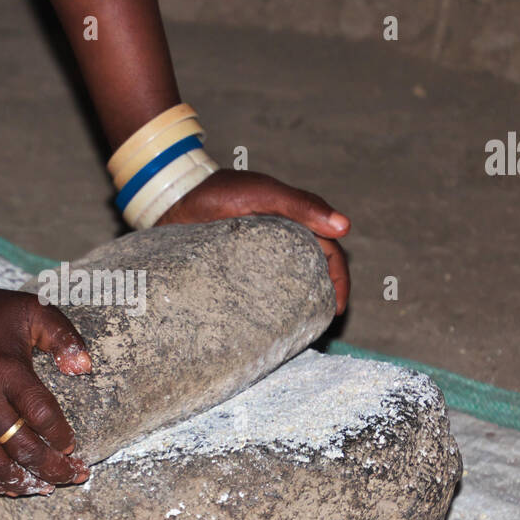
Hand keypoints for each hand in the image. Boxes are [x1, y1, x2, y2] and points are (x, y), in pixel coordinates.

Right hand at [0, 286, 92, 495]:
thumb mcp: (30, 309)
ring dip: (24, 482)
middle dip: (53, 468)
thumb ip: (63, 335)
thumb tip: (84, 368)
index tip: (72, 446)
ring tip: (45, 488)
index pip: (42, 416)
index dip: (62, 437)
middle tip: (72, 476)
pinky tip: (10, 487)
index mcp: (4, 370)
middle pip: (23, 447)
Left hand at [155, 168, 350, 313]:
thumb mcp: (263, 194)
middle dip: (322, 297)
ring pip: (288, 282)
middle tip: (320, 325)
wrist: (174, 199)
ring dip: (298, 304)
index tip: (337, 308)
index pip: (329, 252)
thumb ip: (300, 206)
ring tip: (297, 329)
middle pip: (314, 270)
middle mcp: (282, 239)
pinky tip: (265, 324)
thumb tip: (345, 227)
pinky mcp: (236, 268)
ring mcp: (259, 255)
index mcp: (295, 222)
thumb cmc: (220, 191)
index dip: (338, 280)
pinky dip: (268, 306)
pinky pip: (259, 290)